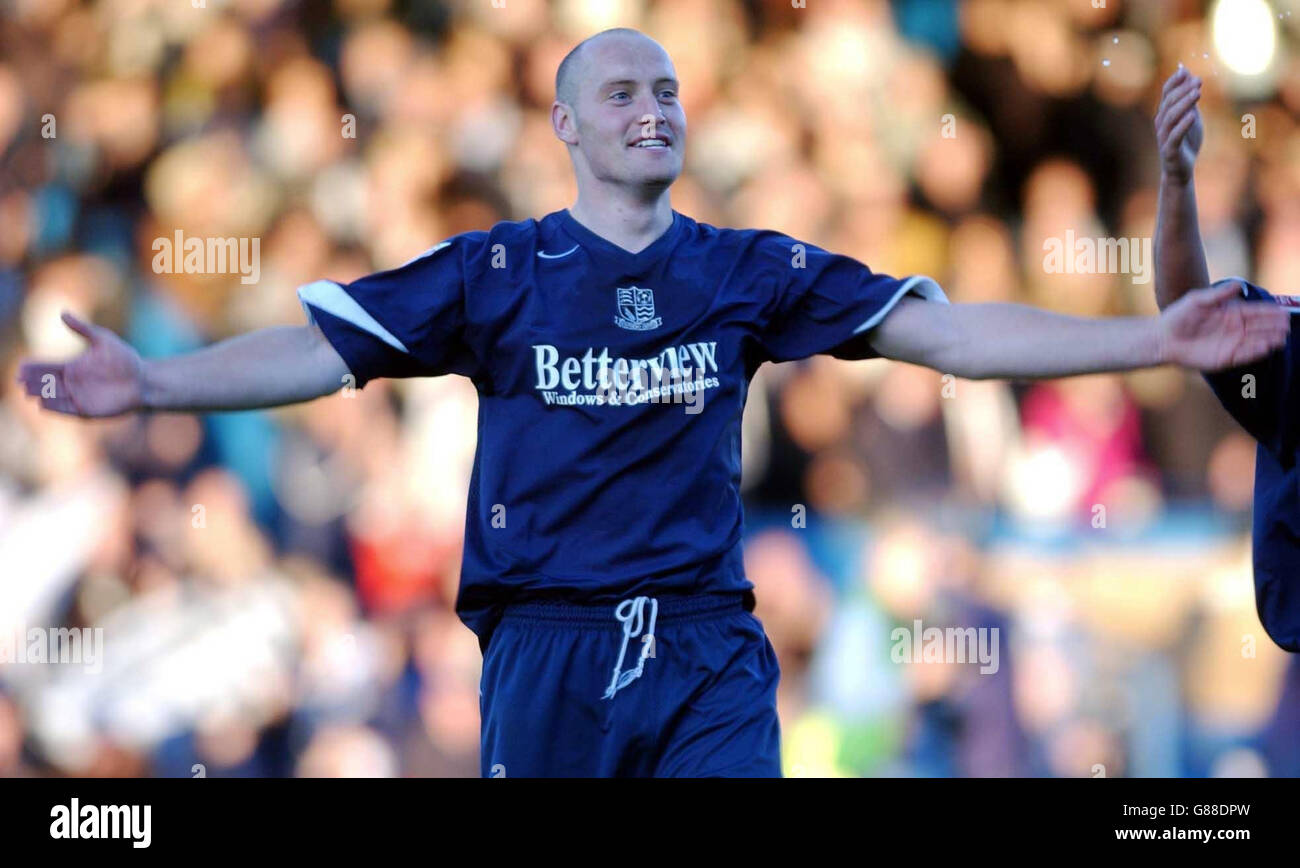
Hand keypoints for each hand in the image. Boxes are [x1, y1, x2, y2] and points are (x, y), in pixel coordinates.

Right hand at [15, 311, 145, 416]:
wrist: (144, 380)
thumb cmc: (125, 359)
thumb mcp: (103, 339)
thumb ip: (82, 328)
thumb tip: (62, 313)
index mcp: (72, 367)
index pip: (46, 367)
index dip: (32, 368)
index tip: (21, 366)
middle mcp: (72, 383)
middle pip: (45, 383)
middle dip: (32, 382)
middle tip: (21, 380)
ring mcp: (78, 397)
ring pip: (53, 397)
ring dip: (41, 394)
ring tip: (29, 391)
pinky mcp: (87, 410)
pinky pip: (66, 410)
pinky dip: (54, 408)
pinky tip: (43, 404)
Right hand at [1155, 66, 1202, 183]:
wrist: (1181, 169)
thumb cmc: (1186, 142)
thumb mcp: (1191, 117)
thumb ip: (1189, 99)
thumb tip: (1190, 76)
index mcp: (1164, 114)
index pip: (1166, 94)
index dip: (1174, 82)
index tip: (1186, 70)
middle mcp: (1161, 124)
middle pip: (1169, 103)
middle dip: (1183, 90)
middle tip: (1198, 80)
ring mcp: (1164, 137)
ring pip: (1171, 117)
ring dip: (1184, 104)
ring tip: (1197, 93)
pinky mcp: (1170, 150)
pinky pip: (1175, 136)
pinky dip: (1183, 125)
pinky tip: (1193, 115)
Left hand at [1159, 282, 1289, 370]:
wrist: (1162, 339)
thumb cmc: (1177, 317)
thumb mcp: (1197, 301)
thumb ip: (1218, 295)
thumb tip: (1238, 285)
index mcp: (1231, 313)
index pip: (1256, 312)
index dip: (1270, 312)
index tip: (1282, 311)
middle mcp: (1234, 328)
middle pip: (1260, 327)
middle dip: (1274, 326)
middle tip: (1287, 325)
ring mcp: (1231, 344)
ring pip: (1256, 341)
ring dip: (1269, 339)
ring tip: (1282, 337)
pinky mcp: (1224, 358)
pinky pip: (1244, 355)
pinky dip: (1255, 351)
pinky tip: (1266, 348)